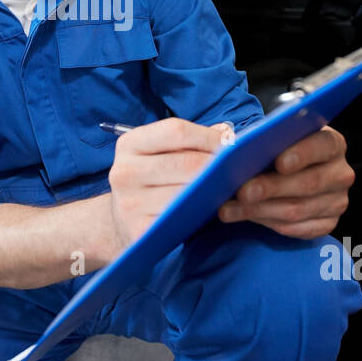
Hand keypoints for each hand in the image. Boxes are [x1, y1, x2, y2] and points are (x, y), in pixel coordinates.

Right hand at [105, 118, 230, 257]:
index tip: (232, 145)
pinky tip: (213, 208)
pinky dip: (203, 213)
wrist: (121, 223)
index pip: (176, 131)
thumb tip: (227, 134)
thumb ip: (192, 141)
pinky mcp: (140, 230)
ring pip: (187, 192)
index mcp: (130, 144)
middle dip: (218, 165)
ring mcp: (130, 203)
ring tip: (232, 187)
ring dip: (215, 190)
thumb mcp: (160, 154)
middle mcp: (124, 171)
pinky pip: (182, 218)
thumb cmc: (151, 183)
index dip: (209, 136)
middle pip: (186, 162)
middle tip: (240, 169)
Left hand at [217, 125, 352, 238]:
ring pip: (298, 210)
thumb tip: (230, 143)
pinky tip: (244, 217)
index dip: (302, 153)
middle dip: (271, 188)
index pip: (323, 145)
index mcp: (332, 143)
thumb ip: (259, 137)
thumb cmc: (276, 150)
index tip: (278, 162)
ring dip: (260, 210)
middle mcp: (340, 173)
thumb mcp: (272, 137)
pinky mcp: (327, 223)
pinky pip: (297, 229)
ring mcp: (337, 201)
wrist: (287, 175)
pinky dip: (268, 224)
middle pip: (309, 183)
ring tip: (229, 208)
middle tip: (242, 191)